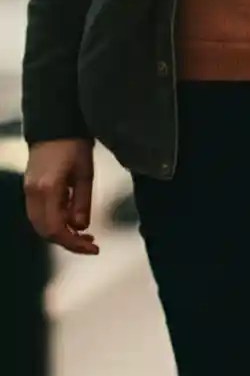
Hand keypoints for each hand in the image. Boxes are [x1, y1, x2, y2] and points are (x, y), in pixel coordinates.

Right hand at [24, 138, 98, 254]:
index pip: (56, 228)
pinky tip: (73, 223)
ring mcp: (28, 191)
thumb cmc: (75, 147)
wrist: (55, 127)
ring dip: (61, 234)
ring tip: (85, 236)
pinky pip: (39, 214)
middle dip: (68, 242)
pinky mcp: (30, 189)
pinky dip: (55, 223)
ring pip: (40, 225)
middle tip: (91, 245)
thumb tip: (81, 228)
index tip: (94, 248)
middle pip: (45, 230)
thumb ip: (82, 203)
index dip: (74, 243)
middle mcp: (33, 193)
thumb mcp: (85, 175)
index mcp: (48, 189)